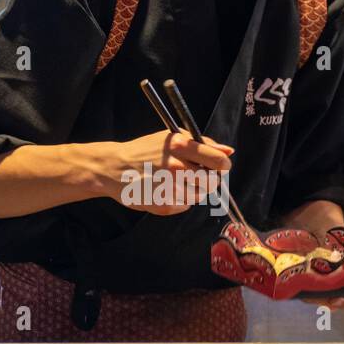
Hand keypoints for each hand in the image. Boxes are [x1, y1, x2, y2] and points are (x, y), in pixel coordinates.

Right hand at [101, 131, 232, 215]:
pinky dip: (181, 199)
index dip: (223, 165)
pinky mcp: (164, 205)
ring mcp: (170, 188)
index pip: (218, 161)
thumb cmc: (145, 150)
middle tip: (197, 174)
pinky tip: (166, 189)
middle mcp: (176, 168)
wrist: (114, 168)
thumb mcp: (172, 137)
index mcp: (180, 146)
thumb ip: (203, 143)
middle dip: (209, 179)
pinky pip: (186, 206)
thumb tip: (229, 151)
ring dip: (194, 189)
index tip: (220, 166)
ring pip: (200, 195)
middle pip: (213, 182)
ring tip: (176, 180)